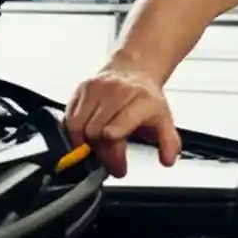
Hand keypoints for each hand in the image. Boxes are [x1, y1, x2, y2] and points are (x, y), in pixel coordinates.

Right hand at [63, 52, 181, 176]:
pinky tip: (87, 134)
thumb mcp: (164, 119)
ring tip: (100, 145)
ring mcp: (97, 89)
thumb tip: (167, 160)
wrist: (134, 70)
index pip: (119, 125)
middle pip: (96, 132)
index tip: (118, 166)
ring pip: (79, 127)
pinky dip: (75, 132)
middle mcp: (117, 91)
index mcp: (140, 100)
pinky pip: (69, 118)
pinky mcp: (81, 89)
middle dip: (104, 152)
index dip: (113, 148)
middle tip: (113, 158)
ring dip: (86, 143)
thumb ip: (169, 143)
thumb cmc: (146, 99)